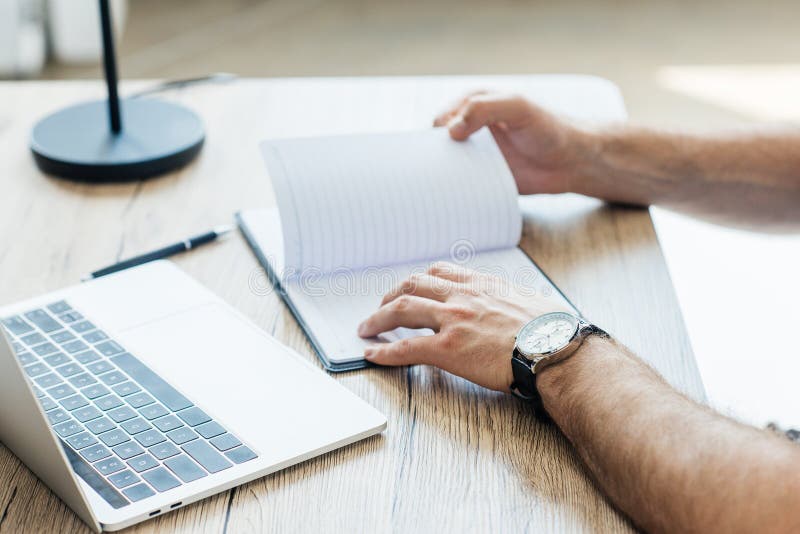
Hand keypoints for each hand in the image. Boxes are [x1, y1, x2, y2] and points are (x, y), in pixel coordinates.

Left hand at [357, 262, 566, 391]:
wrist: (558, 349)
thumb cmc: (553, 331)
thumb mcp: (530, 302)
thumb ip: (511, 301)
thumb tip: (516, 308)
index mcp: (483, 284)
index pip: (440, 272)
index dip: (419, 281)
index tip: (410, 288)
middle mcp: (464, 296)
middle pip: (413, 285)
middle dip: (391, 295)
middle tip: (380, 308)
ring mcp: (454, 320)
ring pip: (402, 309)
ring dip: (378, 318)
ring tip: (365, 328)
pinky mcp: (449, 348)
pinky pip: (406, 347)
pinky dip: (384, 351)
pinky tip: (372, 355)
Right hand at [434, 92, 590, 194]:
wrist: (571, 162)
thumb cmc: (549, 127)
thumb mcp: (517, 107)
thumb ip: (483, 109)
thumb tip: (450, 130)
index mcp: (475, 105)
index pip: (443, 118)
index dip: (439, 131)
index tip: (449, 143)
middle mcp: (472, 129)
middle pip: (439, 143)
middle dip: (434, 155)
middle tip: (440, 167)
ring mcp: (477, 154)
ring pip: (446, 165)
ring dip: (442, 175)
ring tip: (443, 185)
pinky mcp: (483, 176)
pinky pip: (461, 184)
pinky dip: (454, 190)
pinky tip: (454, 196)